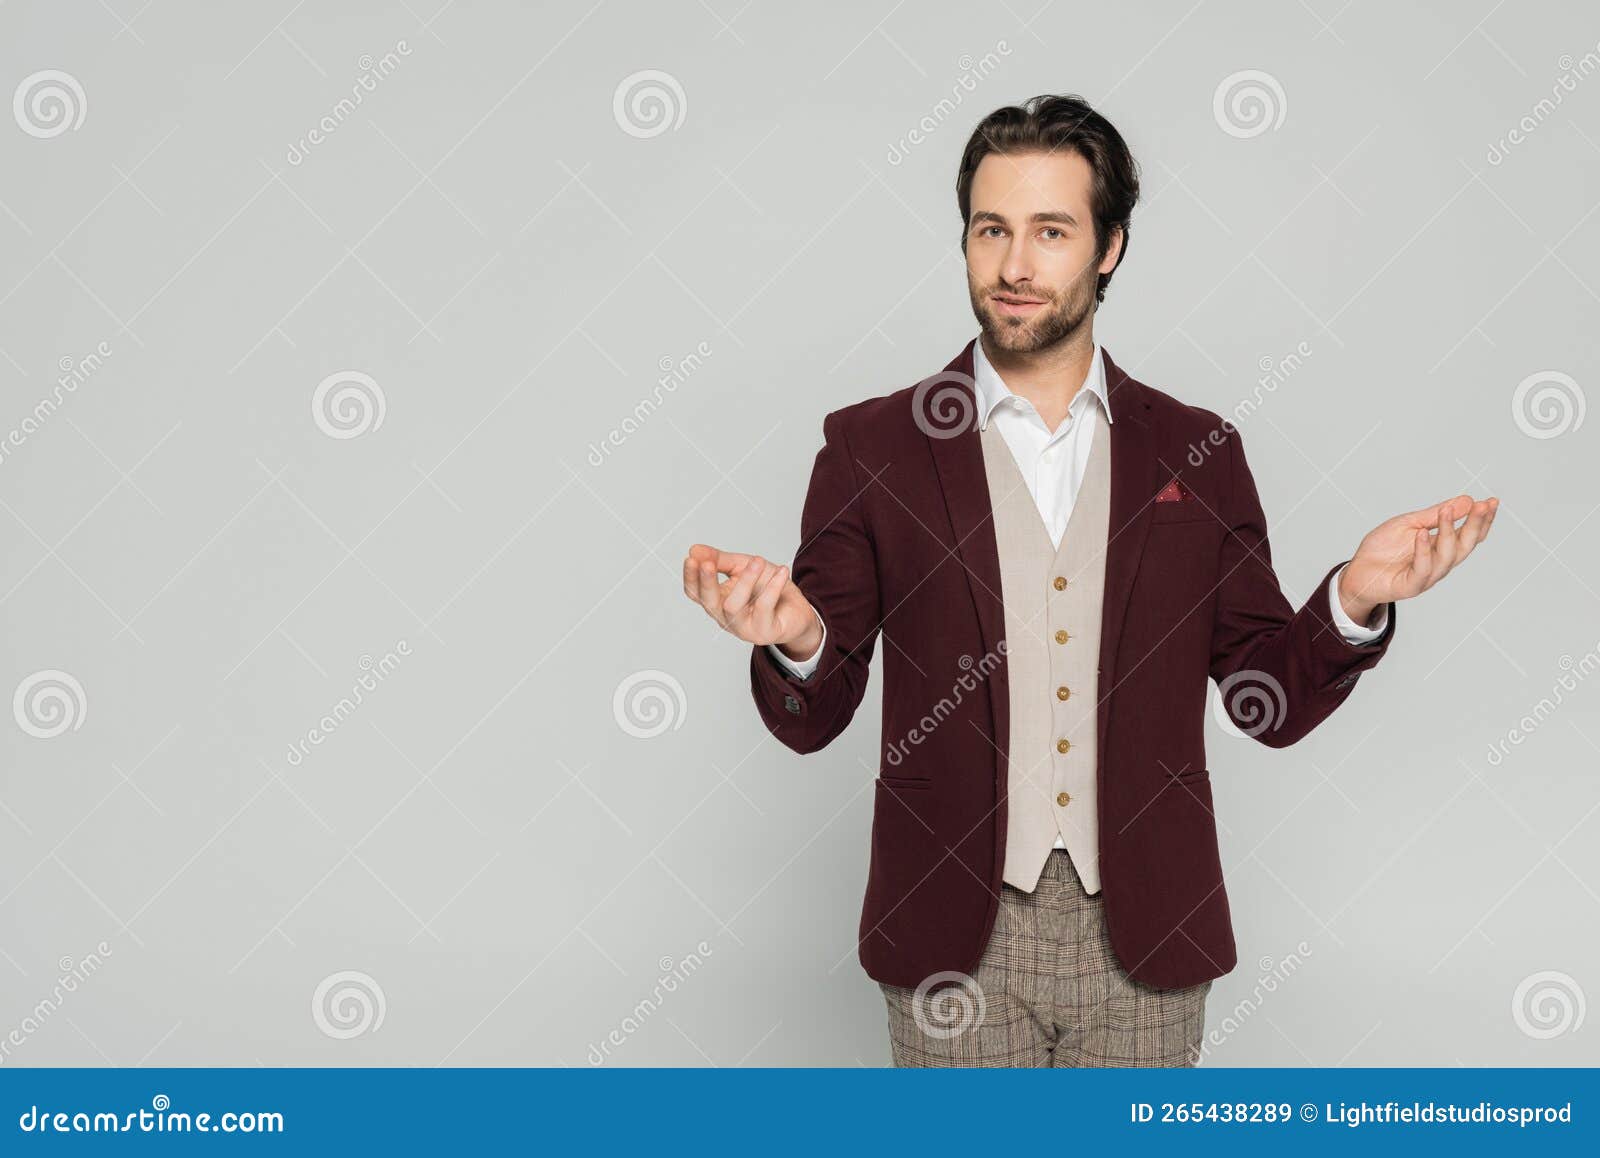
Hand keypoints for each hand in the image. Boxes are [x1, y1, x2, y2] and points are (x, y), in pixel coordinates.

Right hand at [682, 543, 822, 657]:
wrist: (797, 610)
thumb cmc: (766, 587)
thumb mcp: (742, 566)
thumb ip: (719, 559)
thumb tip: (695, 549)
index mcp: (716, 601)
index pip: (695, 592)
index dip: (691, 577)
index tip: (691, 557)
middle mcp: (725, 618)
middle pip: (709, 602)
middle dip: (706, 582)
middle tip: (707, 563)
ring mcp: (743, 628)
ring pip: (733, 606)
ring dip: (745, 580)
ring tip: (758, 561)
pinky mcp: (764, 632)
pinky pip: (763, 608)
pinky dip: (772, 587)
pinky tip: (782, 571)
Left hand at [1338, 494, 1498, 622]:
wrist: (1357, 571)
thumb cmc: (1383, 548)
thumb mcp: (1408, 524)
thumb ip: (1435, 515)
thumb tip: (1467, 500)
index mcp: (1442, 546)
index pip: (1469, 533)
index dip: (1482, 519)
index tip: (1491, 502)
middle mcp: (1439, 562)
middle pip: (1466, 545)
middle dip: (1476, 525)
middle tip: (1482, 506)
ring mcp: (1427, 575)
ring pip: (1447, 557)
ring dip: (1449, 533)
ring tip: (1446, 512)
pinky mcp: (1410, 586)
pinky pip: (1422, 570)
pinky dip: (1423, 552)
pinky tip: (1422, 534)